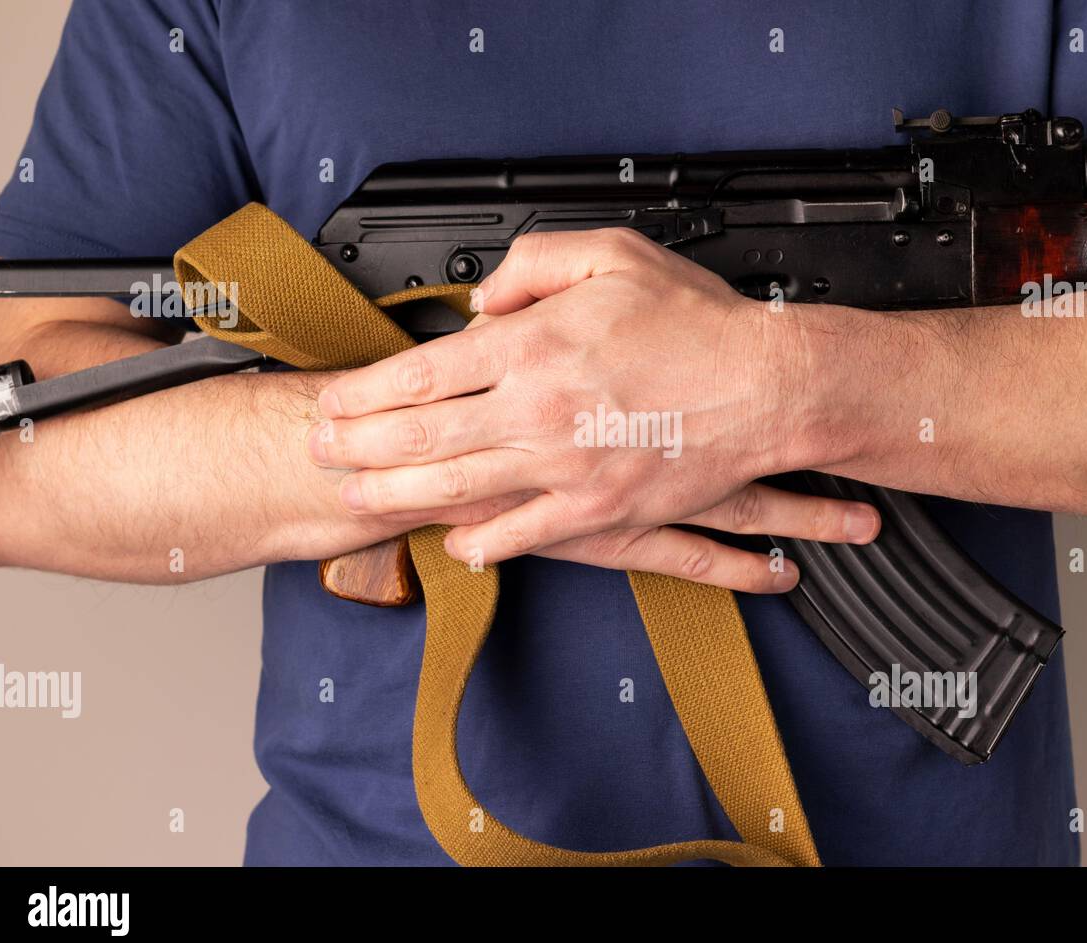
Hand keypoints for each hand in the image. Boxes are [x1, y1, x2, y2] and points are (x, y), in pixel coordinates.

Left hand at [310, 228, 877, 586]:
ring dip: (395, 493)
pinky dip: (483, 542)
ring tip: (355, 496)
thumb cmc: (698, 326)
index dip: (365, 392)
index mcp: (534, 345)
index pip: (422, 372)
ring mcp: (563, 467)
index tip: (335, 402)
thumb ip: (533, 267)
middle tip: (320, 451)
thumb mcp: (614, 255)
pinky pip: (524, 535)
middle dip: (356, 446)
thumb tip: (480, 300)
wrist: (766, 389)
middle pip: (419, 435)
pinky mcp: (598, 509)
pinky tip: (456, 542)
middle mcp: (536, 410)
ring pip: (456, 486)